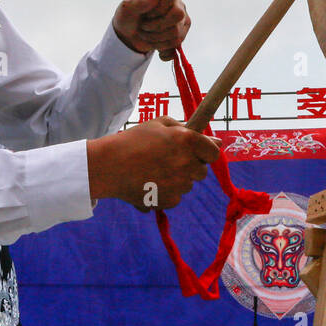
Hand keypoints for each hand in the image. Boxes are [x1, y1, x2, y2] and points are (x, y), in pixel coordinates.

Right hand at [86, 116, 218, 211]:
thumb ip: (187, 129)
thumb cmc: (134, 140)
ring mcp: (179, 184)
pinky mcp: (170, 200)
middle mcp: (187, 163)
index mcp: (187, 140)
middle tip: (169, 159)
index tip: (195, 151)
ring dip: (177, 179)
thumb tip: (215, 141)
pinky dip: (167, 192)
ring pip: (187, 185)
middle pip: (202, 171)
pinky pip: (176, 197)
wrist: (109, 165)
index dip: (206, 152)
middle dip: (190, 166)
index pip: (214, 152)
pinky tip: (151, 183)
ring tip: (154, 170)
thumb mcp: (159, 124)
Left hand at [112, 0, 190, 56]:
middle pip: (178, 14)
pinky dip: (161, 46)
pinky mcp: (182, 29)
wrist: (129, 34)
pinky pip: (177, 42)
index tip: (147, 13)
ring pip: (176, 31)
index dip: (160, 6)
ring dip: (156, 37)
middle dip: (157, 25)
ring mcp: (181, 14)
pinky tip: (152, 41)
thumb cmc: (127, 16)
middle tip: (143, 25)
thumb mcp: (127, 8)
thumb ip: (140, 1)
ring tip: (145, 33)